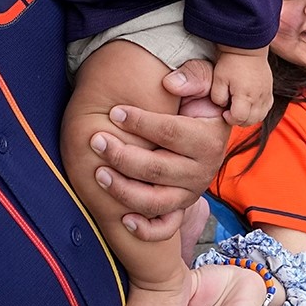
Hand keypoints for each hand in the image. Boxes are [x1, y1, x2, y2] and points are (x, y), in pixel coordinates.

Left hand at [92, 60, 230, 239]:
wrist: (206, 131)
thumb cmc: (198, 103)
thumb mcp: (205, 84)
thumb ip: (195, 76)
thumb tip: (171, 83)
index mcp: (209, 139)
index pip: (171, 133)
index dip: (141, 122)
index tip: (115, 112)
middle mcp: (203, 171)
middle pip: (158, 169)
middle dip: (123, 155)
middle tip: (96, 140)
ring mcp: (190, 193)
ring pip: (156, 201)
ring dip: (124, 190)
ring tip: (98, 173)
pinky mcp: (180, 208)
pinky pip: (164, 227)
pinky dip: (145, 229)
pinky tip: (123, 220)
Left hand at [212, 47, 272, 126]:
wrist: (247, 48)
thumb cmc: (231, 62)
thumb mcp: (218, 79)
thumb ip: (218, 98)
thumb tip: (223, 106)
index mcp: (245, 95)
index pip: (239, 118)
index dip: (229, 118)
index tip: (224, 111)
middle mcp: (258, 97)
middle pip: (251, 121)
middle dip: (239, 120)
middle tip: (230, 111)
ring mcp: (266, 94)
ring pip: (260, 116)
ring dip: (249, 117)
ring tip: (240, 108)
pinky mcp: (269, 90)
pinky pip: (267, 108)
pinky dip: (258, 111)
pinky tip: (250, 104)